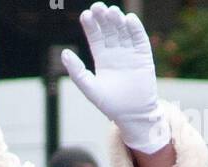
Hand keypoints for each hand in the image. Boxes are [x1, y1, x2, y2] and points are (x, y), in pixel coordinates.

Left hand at [61, 4, 169, 154]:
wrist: (132, 115)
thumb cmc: (110, 105)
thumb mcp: (90, 88)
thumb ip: (77, 72)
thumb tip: (63, 53)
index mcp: (102, 57)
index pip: (96, 36)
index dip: (91, 25)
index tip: (85, 15)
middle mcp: (116, 51)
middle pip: (109, 29)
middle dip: (104, 18)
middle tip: (98, 7)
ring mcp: (130, 52)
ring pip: (123, 31)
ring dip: (118, 20)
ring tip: (112, 12)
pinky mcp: (143, 55)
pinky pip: (139, 38)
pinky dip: (135, 28)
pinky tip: (128, 20)